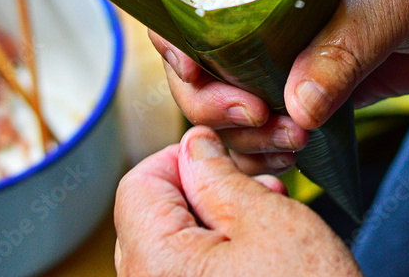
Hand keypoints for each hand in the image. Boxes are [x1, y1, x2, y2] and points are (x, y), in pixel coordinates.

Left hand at [113, 126, 361, 276]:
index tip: (221, 155)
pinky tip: (262, 251)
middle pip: (154, 217)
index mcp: (153, 261)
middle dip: (203, 190)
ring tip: (269, 215)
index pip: (139, 184)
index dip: (181, 158)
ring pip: (174, 248)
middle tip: (254, 184)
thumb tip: (194, 146)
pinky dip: (218, 258)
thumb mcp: (266, 219)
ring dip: (216, 223)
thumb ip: (218, 175)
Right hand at [151, 0, 408, 173]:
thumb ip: (340, 51)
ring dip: (244, 137)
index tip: (196, 71)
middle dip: (213, 103)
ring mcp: (283, 54)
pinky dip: (271, 151)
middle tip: (257, 118)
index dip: (173, 40)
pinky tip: (294, 157)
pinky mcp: (312, 90)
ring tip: (291, 143)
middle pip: (197, 67)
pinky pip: (272, 128)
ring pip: (229, 107)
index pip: (184, 2)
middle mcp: (258, 12)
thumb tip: (297, 108)